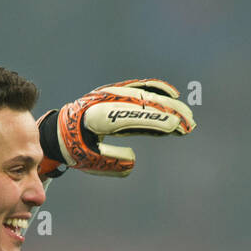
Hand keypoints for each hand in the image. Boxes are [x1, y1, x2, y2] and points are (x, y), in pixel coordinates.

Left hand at [37, 78, 195, 177]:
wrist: (60, 130)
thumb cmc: (76, 149)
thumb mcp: (89, 161)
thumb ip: (111, 162)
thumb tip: (133, 160)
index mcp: (95, 117)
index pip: (129, 116)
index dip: (153, 120)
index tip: (174, 126)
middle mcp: (104, 100)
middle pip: (142, 103)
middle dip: (168, 114)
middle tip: (189, 126)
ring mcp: (110, 94)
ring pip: (144, 95)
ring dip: (168, 105)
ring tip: (188, 118)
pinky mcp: (116, 92)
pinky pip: (140, 87)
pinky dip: (157, 90)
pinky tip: (173, 95)